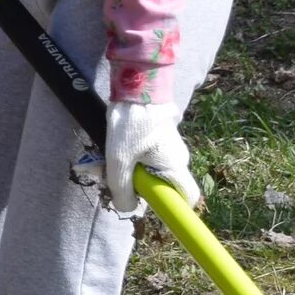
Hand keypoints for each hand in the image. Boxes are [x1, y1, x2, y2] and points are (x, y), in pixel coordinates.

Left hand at [92, 99, 194, 218]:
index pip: (188, 198)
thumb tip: (127, 209)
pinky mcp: (158, 136)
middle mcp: (178, 159)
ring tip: (107, 161)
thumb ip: (123, 188)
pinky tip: (111, 148)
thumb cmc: (131, 123)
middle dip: (138, 186)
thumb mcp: (119, 160)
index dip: (172, 207)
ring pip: (150, 169)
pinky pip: (145, 155)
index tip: (149, 205)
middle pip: (161, 185)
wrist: (137, 85)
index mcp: (175, 167)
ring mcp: (169, 146)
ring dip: (129, 170)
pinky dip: (130, 156)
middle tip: (114, 178)